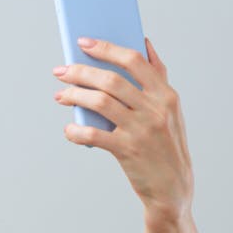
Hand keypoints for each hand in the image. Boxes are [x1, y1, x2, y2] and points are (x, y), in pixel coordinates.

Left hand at [53, 36, 193, 220]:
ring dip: (75, 96)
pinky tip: (69, 129)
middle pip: (111, 80)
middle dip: (81, 72)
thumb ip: (158, 78)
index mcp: (166, 95)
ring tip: (60, 96)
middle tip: (61, 71)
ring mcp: (142, 130)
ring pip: (100, 103)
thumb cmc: (165, 146)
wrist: (172, 190)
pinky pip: (94, 135)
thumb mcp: (171, 111)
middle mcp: (155, 109)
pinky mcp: (128, 151)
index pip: (133, 61)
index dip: (106, 48)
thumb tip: (144, 43)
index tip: (83, 42)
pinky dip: (76, 130)